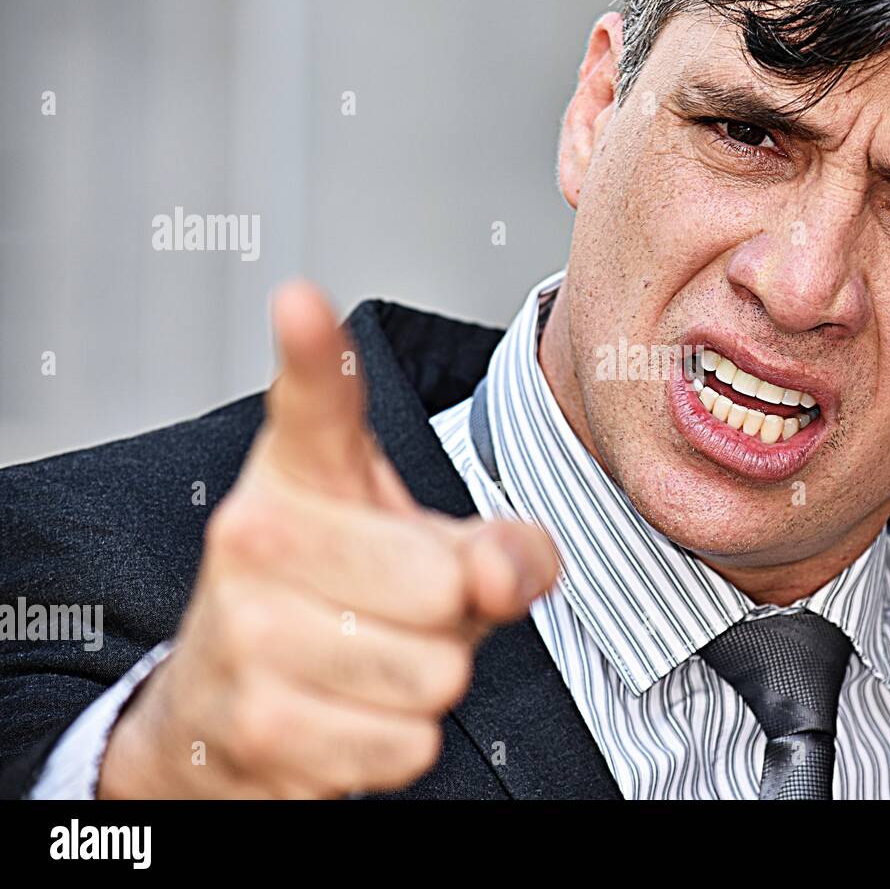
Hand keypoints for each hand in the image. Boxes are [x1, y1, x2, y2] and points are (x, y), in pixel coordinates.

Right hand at [98, 281, 556, 797]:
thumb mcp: (428, 549)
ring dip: (429, 686)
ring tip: (371, 663)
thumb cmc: (342, 600)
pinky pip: (407, 746)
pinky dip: (399, 744)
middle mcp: (256, 537)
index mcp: (300, 473)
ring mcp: (247, 633)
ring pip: (435, 674)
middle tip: (400, 610)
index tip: (300, 301)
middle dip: (453, 618)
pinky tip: (346, 718)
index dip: (313, 353)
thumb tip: (505, 572)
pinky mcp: (257, 727)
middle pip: (446, 585)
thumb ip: (498, 542)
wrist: (225, 706)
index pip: (314, 402)